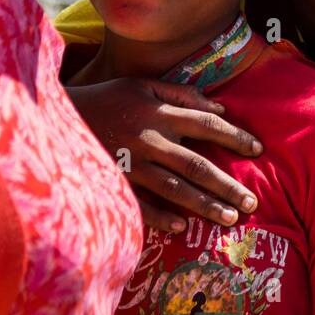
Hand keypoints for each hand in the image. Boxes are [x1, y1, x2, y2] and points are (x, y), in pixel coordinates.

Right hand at [68, 77, 261, 232]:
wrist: (56, 117)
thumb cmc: (107, 99)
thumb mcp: (142, 86)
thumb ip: (181, 95)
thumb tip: (219, 109)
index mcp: (159, 113)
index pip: (207, 125)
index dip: (235, 136)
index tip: (258, 149)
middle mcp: (149, 140)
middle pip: (197, 165)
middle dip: (227, 185)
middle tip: (252, 202)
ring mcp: (131, 164)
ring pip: (175, 189)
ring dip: (204, 205)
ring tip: (230, 218)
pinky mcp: (113, 182)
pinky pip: (139, 204)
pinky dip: (160, 216)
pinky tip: (181, 228)